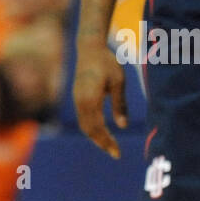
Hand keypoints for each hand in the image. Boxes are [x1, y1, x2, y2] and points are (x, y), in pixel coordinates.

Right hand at [74, 43, 127, 157]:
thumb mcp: (118, 82)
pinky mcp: (77, 97)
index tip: (117, 153)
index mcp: (90, 98)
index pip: (97, 127)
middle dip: (102, 143)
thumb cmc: (107, 63)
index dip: (107, 141)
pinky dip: (91, 128)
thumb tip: (123, 126)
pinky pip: (82, 118)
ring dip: (96, 137)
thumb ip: (119, 104)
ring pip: (84, 125)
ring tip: (109, 145)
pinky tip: (102, 131)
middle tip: (115, 153)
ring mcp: (76, 99)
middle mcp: (80, 101)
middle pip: (89, 129)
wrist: (90, 47)